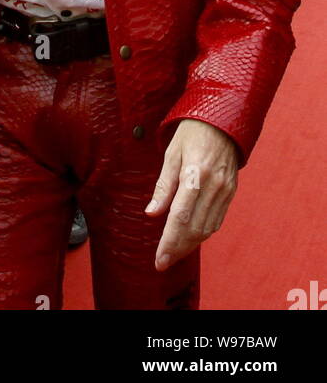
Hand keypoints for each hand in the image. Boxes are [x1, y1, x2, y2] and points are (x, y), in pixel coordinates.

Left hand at [145, 119, 238, 269]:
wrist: (224, 120)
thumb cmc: (193, 132)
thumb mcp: (171, 152)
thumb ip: (163, 184)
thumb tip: (152, 213)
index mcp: (195, 173)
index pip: (181, 216)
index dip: (169, 241)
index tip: (160, 259)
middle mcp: (214, 186)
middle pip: (194, 228)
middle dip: (178, 248)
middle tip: (162, 262)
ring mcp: (225, 191)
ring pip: (207, 228)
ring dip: (190, 245)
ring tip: (173, 254)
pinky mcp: (231, 193)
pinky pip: (216, 221)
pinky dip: (202, 234)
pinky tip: (190, 239)